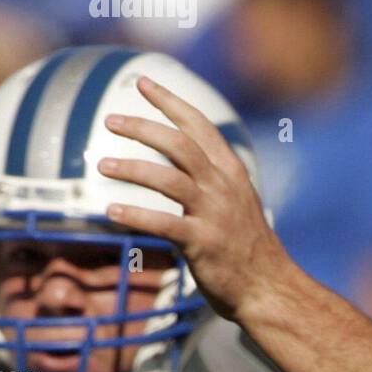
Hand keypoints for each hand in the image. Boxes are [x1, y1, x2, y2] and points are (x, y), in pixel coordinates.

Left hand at [101, 75, 287, 320]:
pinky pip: (164, 224)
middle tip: (110, 121)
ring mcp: (214, 215)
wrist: (269, 288)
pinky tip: (111, 212)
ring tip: (102, 165)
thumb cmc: (248, 248)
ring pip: (169, 179)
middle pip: (181, 144)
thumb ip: (215, 180)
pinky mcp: (202, 244)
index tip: (144, 83)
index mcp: (232, 173)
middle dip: (144, 127)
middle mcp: (224, 187)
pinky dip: (136, 216)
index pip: (200, 126)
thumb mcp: (238, 203)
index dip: (171, 102)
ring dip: (133, 169)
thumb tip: (187, 162)